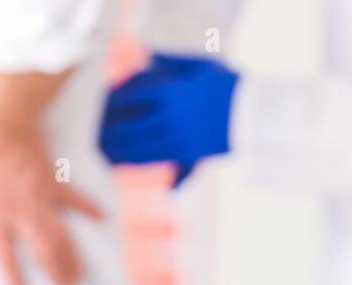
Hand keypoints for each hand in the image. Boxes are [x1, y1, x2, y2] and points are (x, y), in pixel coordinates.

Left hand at [0, 77, 101, 284]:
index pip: (5, 258)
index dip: (14, 280)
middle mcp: (21, 215)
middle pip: (44, 253)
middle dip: (57, 274)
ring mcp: (41, 200)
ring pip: (62, 236)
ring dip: (73, 257)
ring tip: (80, 274)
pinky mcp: (53, 182)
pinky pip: (76, 199)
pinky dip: (90, 208)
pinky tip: (103, 218)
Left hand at [100, 53, 237, 180]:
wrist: (258, 114)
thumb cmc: (228, 85)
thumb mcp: (198, 64)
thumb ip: (167, 59)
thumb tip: (144, 52)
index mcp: (170, 90)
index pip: (128, 97)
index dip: (109, 103)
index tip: (99, 106)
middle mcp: (171, 117)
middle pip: (128, 127)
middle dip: (107, 133)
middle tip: (93, 136)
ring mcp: (180, 138)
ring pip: (139, 148)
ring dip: (118, 152)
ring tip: (103, 153)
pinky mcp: (190, 155)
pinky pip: (158, 161)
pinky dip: (139, 163)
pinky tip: (126, 164)